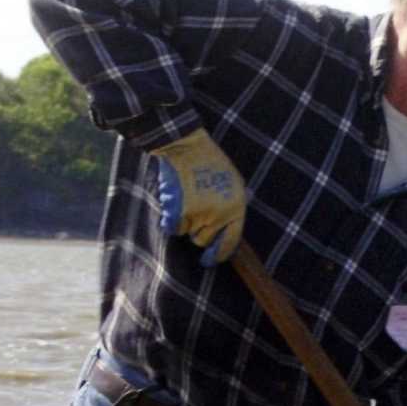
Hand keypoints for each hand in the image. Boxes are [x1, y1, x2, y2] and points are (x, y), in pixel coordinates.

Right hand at [153, 128, 245, 265]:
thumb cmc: (208, 161)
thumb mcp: (232, 180)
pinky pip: (172, 227)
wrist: (184, 145)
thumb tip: (227, 230)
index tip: (210, 260)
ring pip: (186, 233)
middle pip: (203, 240)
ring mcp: (199, 214)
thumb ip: (232, 206)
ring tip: (185, 197)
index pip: (231, 241)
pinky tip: (174, 199)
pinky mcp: (179, 213)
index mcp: (236, 207)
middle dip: (197, 229)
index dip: (219, 253)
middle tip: (194, 207)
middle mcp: (219, 214)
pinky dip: (170, 218)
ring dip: (183, 221)